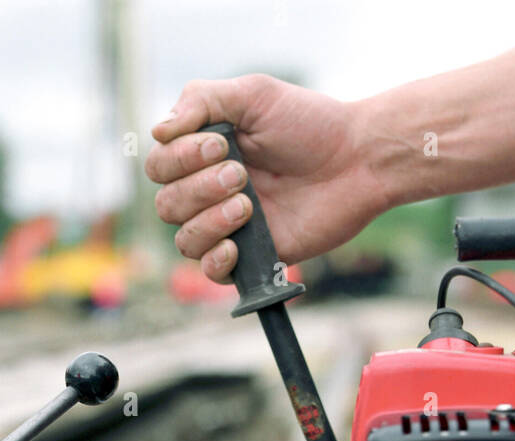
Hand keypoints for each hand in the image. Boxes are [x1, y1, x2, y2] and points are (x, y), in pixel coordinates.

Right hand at [146, 74, 386, 281]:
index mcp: (203, 154)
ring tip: (247, 205)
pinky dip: (215, 260)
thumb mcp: (253, 94)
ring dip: (208, 221)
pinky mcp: (253, 256)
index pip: (159, 166)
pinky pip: (212, 272)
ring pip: (184, 240)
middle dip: (199, 189)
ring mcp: (229, 226)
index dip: (180, 159)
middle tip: (243, 174)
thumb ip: (201, 101)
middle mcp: (210, 191)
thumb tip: (157, 132)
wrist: (357, 161)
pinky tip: (235, 244)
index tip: (222, 146)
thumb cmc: (309, 124)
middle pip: (166, 205)